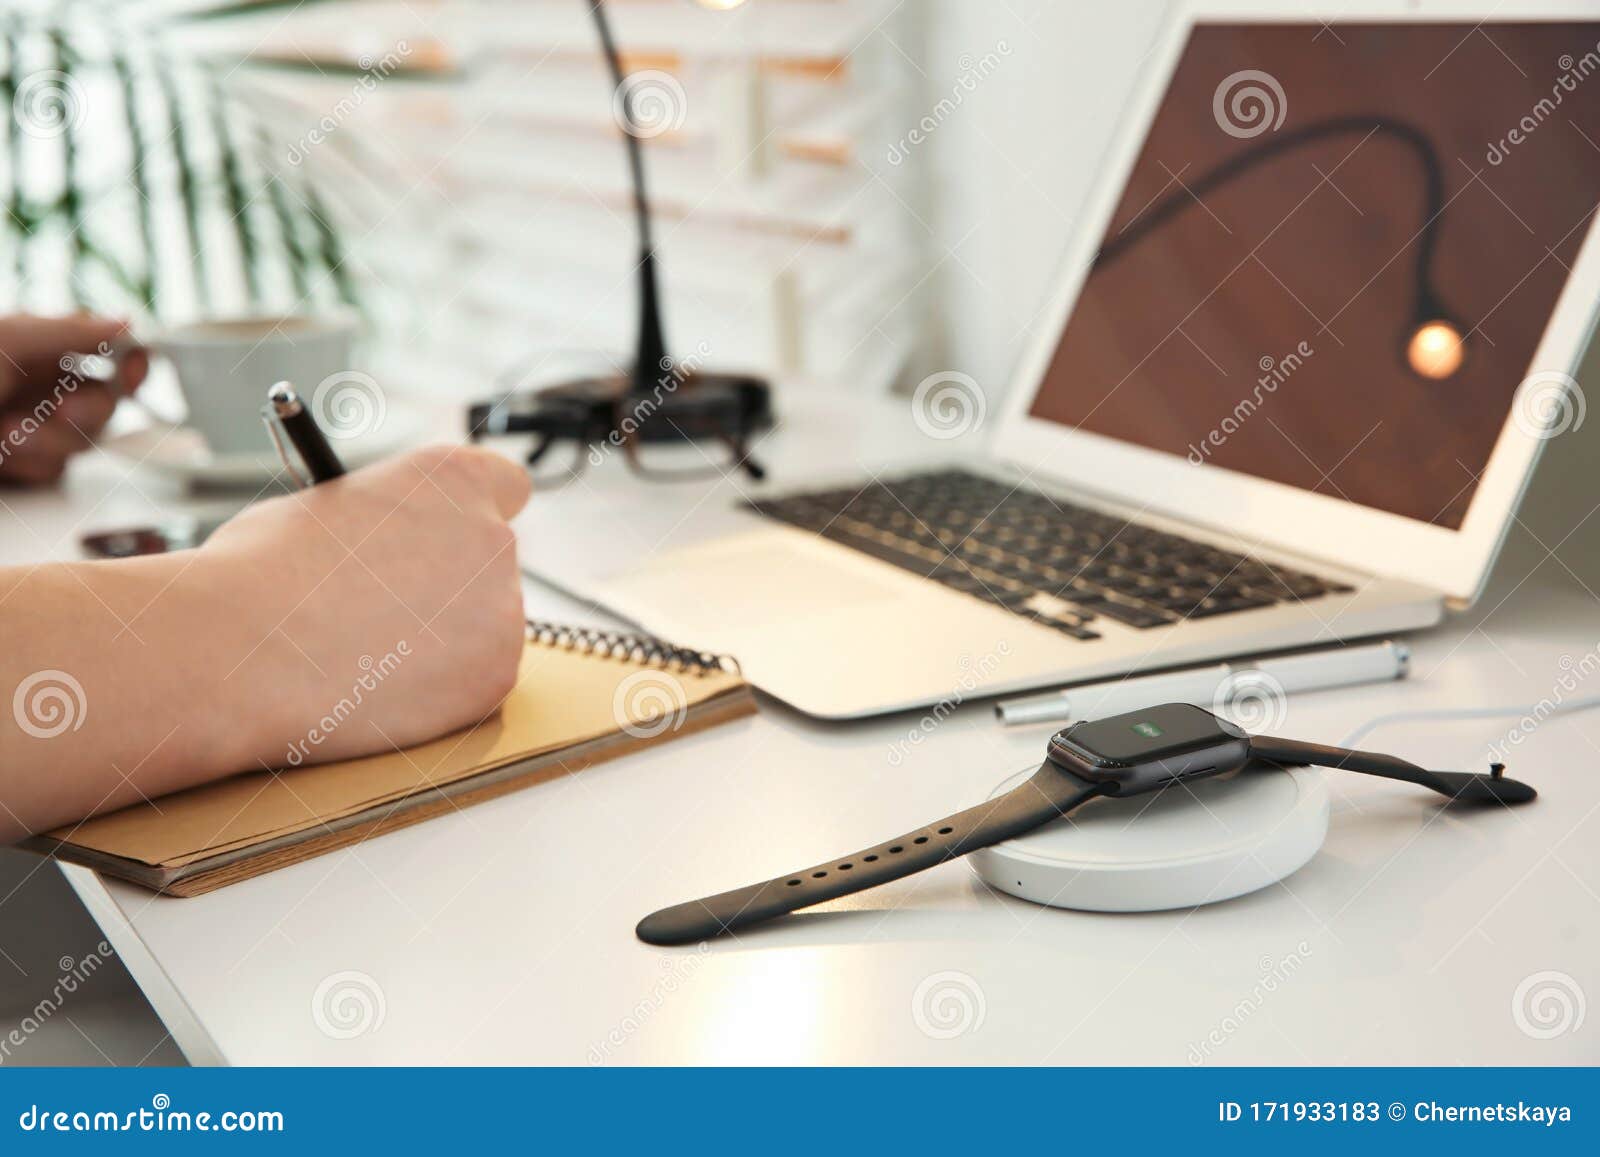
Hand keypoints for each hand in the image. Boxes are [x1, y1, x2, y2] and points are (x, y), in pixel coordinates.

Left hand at [0, 314, 147, 485]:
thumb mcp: (8, 340)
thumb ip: (70, 330)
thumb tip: (125, 323)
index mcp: (39, 347)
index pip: (104, 349)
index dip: (129, 360)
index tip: (135, 370)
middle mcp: (42, 385)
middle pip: (105, 402)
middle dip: (89, 411)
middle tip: (63, 411)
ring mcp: (36, 425)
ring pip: (83, 440)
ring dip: (48, 441)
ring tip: (7, 433)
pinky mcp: (25, 462)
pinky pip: (55, 469)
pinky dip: (30, 464)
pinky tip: (2, 455)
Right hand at [201, 443, 533, 764]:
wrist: (237, 651)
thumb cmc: (259, 574)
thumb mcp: (325, 508)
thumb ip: (384, 520)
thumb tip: (386, 540)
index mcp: (451, 480)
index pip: (505, 485)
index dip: (475, 514)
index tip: (455, 536)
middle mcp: (491, 538)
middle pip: (489, 564)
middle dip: (451, 586)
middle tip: (388, 613)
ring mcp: (502, 610)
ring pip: (485, 627)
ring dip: (446, 640)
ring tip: (368, 655)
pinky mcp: (495, 675)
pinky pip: (477, 679)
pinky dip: (441, 689)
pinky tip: (381, 688)